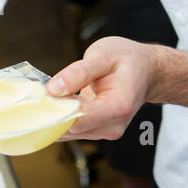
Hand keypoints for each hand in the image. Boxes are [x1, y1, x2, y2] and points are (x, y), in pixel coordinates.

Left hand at [46, 37, 187, 140]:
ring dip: (54, 116)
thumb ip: (79, 72)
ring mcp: (106, 131)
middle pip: (70, 129)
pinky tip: (59, 102)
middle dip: (51, 113)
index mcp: (118, 106)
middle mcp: (113, 126)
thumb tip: (53, 89)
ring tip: (51, 94)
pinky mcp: (98, 131)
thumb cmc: (128, 60)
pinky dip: (61, 118)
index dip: (54, 110)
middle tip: (39, 93)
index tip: (40, 97)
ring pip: (67, 133)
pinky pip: (72, 130)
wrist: (148, 71)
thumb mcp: (103, 54)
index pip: (77, 120)